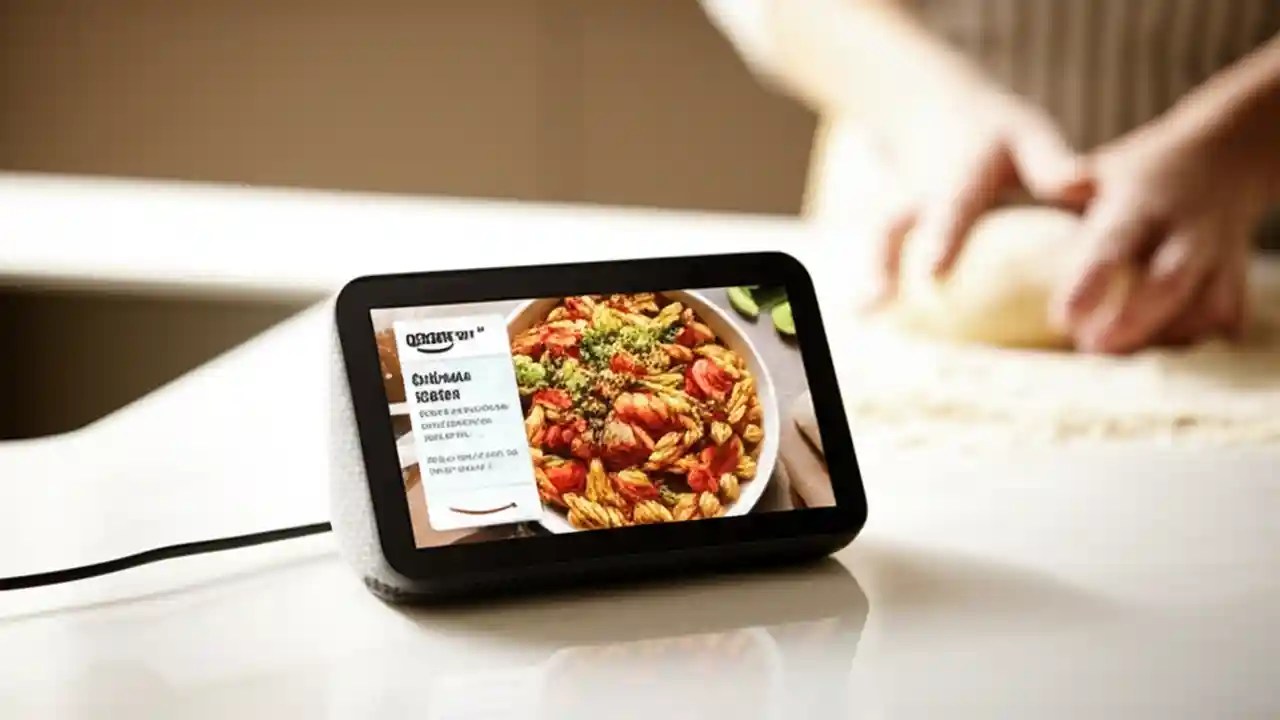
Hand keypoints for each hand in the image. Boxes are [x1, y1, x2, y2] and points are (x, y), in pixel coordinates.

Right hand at [867, 83, 1088, 304]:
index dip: (943, 237)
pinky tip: (867, 316)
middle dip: (891, 261)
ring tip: (866, 313)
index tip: (933, 271)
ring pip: (885, 238)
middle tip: (883, 299)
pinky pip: (883, 252)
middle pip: (902, 223)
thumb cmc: (996, 132)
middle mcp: (926, 189)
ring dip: (876, 274)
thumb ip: (1051, 163)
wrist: (933, 109)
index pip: (954, 204)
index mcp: (964, 169)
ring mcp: (905, 206)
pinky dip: (875, 281)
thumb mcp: (1027, 134)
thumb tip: (1084, 186)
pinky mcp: (896, 224)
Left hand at [1052, 115, 1270, 352]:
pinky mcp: (1237, 274)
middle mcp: (1184, 232)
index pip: (1113, 246)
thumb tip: (1041, 185)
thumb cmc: (1149, 169)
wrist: (1234, 153)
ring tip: (1127, 356)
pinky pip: (1228, 315)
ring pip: (1205, 307)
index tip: (1063, 319)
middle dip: (1130, 323)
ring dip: (1166, 336)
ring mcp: (1216, 255)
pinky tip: (1167, 349)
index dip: (1088, 285)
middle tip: (1092, 349)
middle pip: (1166, 285)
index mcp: (1142, 206)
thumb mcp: (1108, 166)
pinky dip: (1200, 337)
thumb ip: (1069, 180)